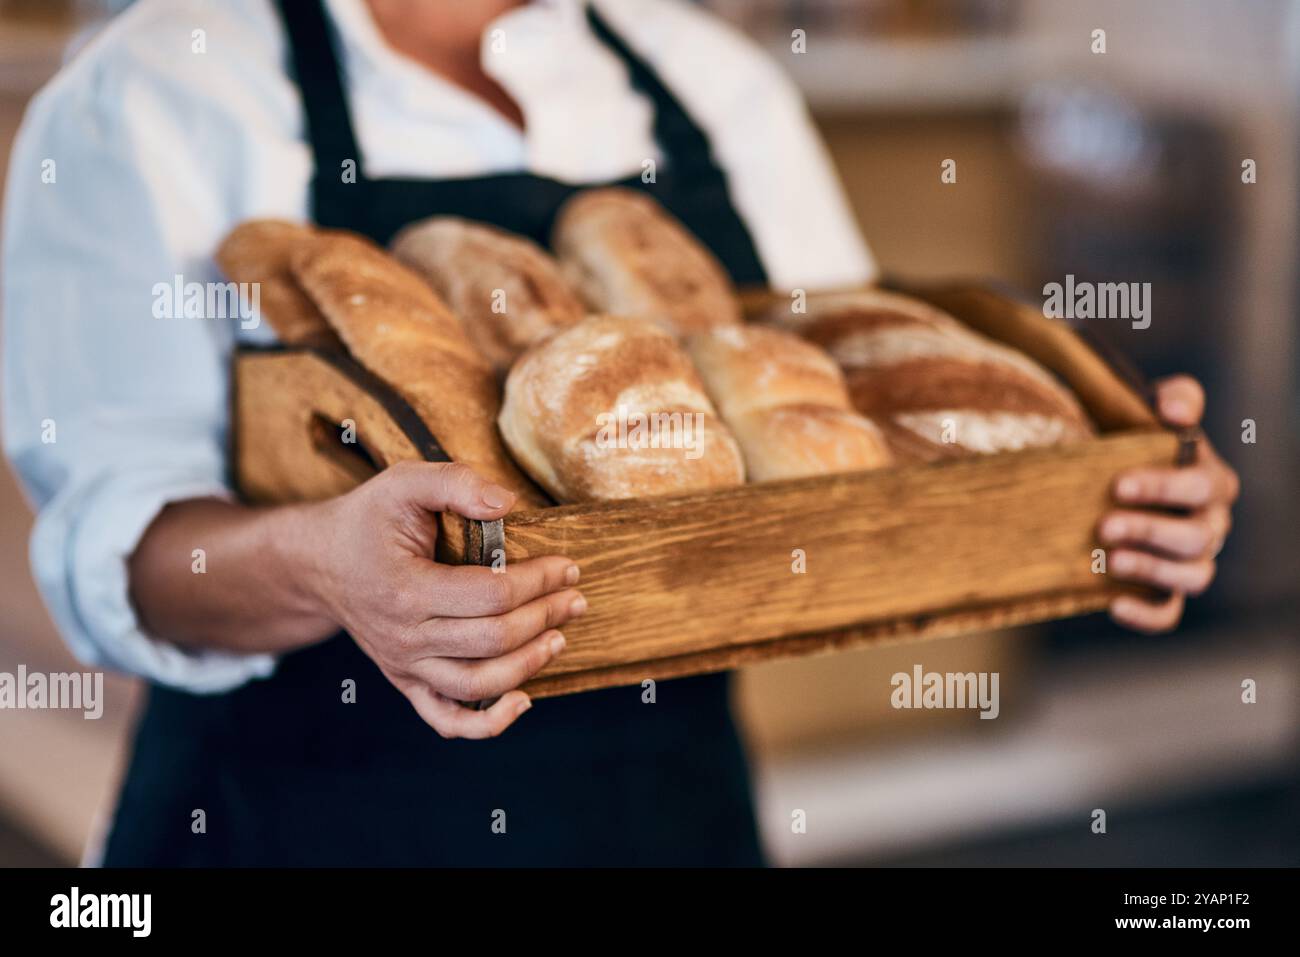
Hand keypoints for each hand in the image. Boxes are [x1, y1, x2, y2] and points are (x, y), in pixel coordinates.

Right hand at [304, 461, 584, 737]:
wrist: (321, 564)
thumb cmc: (369, 520)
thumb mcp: (404, 483)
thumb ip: (455, 483)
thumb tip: (507, 503)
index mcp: (406, 588)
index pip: (491, 595)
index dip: (538, 582)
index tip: (567, 566)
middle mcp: (404, 637)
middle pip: (492, 641)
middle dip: (545, 618)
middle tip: (575, 597)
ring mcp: (404, 666)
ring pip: (477, 686)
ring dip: (529, 665)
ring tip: (560, 637)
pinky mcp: (406, 682)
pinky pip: (445, 719)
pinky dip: (487, 723)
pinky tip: (522, 701)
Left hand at [1099, 376, 1238, 632]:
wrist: (1106, 479)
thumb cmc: (1135, 441)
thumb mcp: (1151, 409)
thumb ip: (1175, 398)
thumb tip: (1175, 411)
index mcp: (1210, 481)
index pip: (1200, 487)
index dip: (1163, 487)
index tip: (1118, 484)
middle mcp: (1209, 524)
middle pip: (1197, 537)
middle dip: (1150, 531)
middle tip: (1103, 526)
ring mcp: (1190, 561)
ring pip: (1193, 577)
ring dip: (1153, 571)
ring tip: (1110, 560)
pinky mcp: (1163, 591)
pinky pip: (1168, 614)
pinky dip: (1146, 616)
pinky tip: (1113, 605)